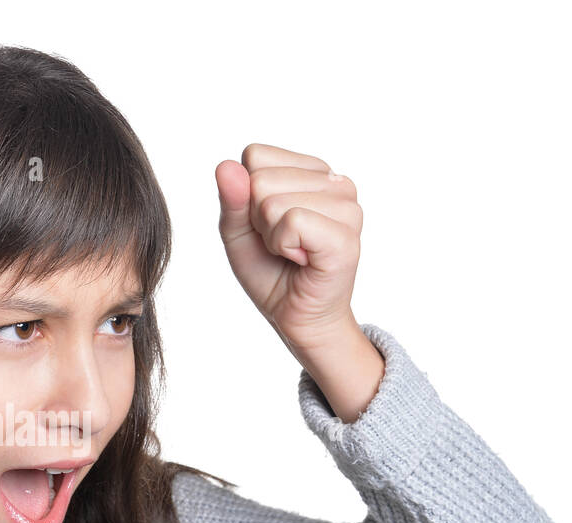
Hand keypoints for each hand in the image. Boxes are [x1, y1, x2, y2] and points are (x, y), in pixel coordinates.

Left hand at [216, 143, 362, 354]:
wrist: (295, 317)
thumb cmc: (271, 272)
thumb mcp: (238, 232)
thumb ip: (232, 199)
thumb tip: (226, 166)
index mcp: (312, 171)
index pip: (256, 156)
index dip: (247, 197)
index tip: (268, 225)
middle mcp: (336, 181)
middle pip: (261, 179)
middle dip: (258, 220)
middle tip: (281, 244)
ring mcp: (346, 206)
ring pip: (273, 202)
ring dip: (272, 237)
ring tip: (293, 253)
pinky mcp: (345, 235)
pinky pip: (292, 221)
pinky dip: (283, 247)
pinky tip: (303, 260)